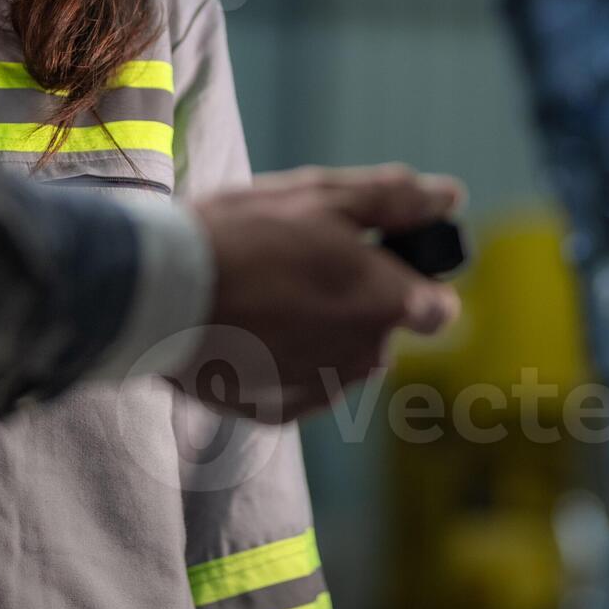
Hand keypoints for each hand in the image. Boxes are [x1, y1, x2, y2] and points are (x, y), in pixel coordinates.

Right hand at [177, 165, 466, 422]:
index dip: (413, 280)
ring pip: (338, 356)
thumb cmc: (243, 236)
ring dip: (316, 329)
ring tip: (262, 293)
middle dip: (353, 299)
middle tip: (296, 262)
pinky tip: (244, 327)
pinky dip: (280, 358)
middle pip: (379, 329)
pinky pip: (297, 381)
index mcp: (388, 304)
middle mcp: (366, 357)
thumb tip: (449, 197)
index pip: (437, 308)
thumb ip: (394, 199)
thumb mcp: (321, 196)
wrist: (159, 295)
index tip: (377, 259)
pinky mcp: (277, 411)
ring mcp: (322, 389)